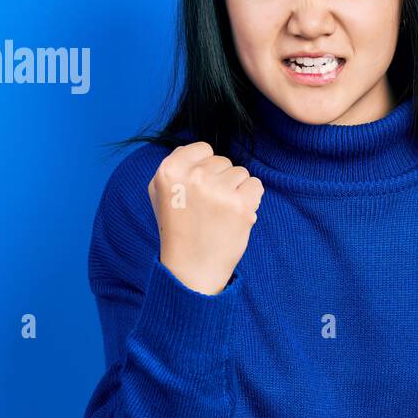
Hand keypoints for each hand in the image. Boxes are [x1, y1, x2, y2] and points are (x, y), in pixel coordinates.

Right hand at [147, 142, 263, 294]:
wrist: (192, 268)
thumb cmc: (179, 229)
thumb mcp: (161, 193)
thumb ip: (176, 166)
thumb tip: (192, 149)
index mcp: (169, 170)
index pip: (202, 148)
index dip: (205, 169)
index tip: (198, 190)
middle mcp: (193, 177)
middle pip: (223, 161)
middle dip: (220, 182)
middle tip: (208, 209)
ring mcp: (217, 190)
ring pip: (241, 173)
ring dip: (236, 192)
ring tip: (220, 215)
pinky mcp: (240, 205)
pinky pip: (256, 185)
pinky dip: (251, 200)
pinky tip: (236, 217)